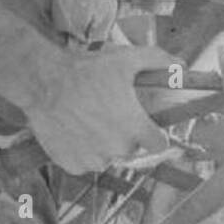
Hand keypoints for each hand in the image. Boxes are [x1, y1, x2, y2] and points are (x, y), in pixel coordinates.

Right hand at [29, 43, 180, 173]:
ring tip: (87, 120)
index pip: (158, 144)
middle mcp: (118, 149)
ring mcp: (94, 159)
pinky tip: (73, 130)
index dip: (153, 133)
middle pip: (130, 149)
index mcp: (136, 128)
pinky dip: (81, 152)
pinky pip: (84, 163)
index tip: (145, 125)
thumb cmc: (86, 71)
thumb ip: (158, 61)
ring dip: (102, 144)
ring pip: (107, 157)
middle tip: (108, 113)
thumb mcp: (126, 59)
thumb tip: (181, 65)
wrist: (43, 81)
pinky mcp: (72, 164)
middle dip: (124, 134)